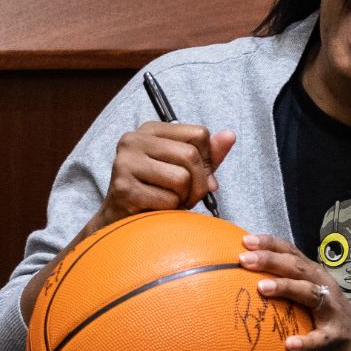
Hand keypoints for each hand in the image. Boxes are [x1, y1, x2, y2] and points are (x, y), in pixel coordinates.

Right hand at [100, 124, 236, 223]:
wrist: (120, 221)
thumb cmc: (156, 192)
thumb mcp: (184, 168)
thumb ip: (208, 154)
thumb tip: (230, 136)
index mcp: (150, 130)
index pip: (200, 134)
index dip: (207, 160)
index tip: (195, 175)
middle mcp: (133, 140)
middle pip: (191, 156)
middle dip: (198, 184)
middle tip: (187, 196)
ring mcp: (125, 163)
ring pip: (181, 178)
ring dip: (183, 198)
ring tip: (169, 201)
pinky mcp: (124, 188)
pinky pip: (168, 200)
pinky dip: (170, 211)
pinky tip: (156, 210)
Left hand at [237, 233, 350, 350]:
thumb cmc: (328, 315)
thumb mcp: (309, 293)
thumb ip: (286, 284)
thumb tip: (247, 279)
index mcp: (314, 275)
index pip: (291, 252)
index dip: (270, 244)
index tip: (245, 240)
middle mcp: (323, 286)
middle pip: (297, 267)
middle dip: (270, 260)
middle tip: (244, 258)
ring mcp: (331, 309)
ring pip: (309, 293)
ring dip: (285, 288)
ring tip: (261, 288)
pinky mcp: (336, 335)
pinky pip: (319, 338)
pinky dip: (305, 340)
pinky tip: (289, 344)